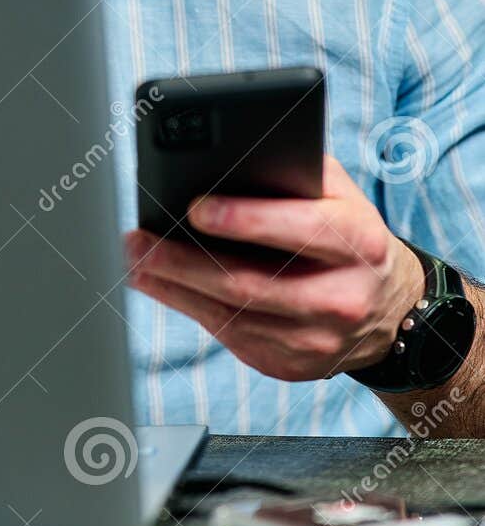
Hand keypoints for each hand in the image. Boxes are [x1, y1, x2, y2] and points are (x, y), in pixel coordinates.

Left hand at [124, 154, 427, 382]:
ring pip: (232, 316)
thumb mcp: (341, 195)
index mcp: (359, 242)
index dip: (245, 219)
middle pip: (251, 283)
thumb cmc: (349, 234)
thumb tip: (229, 160)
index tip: (195, 207)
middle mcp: (342, 296)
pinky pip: (232, 338)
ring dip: (174, 289)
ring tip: (136, 261)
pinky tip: (164, 287)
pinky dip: (192, 310)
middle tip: (138, 241)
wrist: (389, 306)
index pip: (301, 229)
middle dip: (184, 262)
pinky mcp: (294, 365)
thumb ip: (296, 173)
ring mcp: (318, 339)